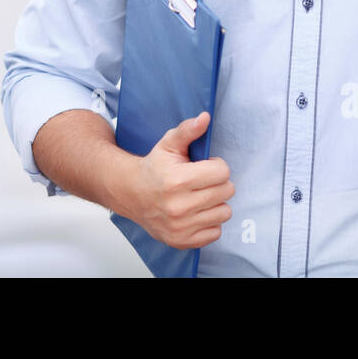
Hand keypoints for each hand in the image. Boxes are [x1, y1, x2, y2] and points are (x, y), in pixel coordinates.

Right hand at [120, 111, 233, 249]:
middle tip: (202, 181)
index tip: (205, 166)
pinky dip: (209, 222)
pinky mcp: (182, 241)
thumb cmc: (154, 168)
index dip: (216, 166)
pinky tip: (195, 212)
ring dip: (215, 203)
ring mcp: (181, 226)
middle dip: (217, 183)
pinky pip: (215, 232)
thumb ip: (188, 130)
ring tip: (199, 196)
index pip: (223, 173)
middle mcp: (179, 206)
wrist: (131, 193)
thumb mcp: (168, 144)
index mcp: (177, 180)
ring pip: (224, 212)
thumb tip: (205, 118)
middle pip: (226, 192)